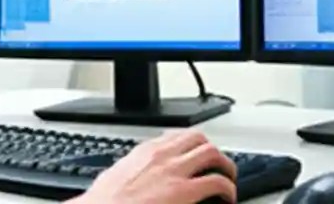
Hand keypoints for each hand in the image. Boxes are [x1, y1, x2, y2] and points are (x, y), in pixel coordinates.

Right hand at [72, 128, 236, 203]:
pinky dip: (228, 189)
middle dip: (212, 150)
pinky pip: (218, 182)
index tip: (195, 153)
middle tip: (218, 165)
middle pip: (198, 138)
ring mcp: (175, 172)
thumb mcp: (116, 175)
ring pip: (213, 154)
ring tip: (228, 179)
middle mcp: (162, 155)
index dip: (191, 144)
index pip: (175, 135)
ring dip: (225, 166)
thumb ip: (133, 169)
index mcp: (144, 151)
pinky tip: (227, 198)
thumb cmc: (105, 201)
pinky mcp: (185, 192)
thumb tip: (136, 176)